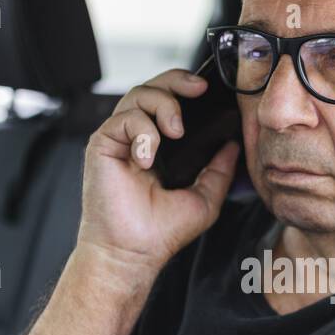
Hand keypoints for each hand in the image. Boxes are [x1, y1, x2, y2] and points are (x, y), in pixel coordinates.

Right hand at [78, 68, 239, 270]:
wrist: (133, 252)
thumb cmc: (160, 232)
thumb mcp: (204, 198)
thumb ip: (219, 170)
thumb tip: (233, 145)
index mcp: (160, 147)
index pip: (169, 102)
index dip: (186, 88)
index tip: (207, 90)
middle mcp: (137, 139)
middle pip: (152, 88)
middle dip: (177, 81)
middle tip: (198, 90)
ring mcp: (118, 140)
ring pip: (137, 95)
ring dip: (163, 106)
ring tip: (176, 132)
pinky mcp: (101, 144)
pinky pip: (124, 118)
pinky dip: (142, 132)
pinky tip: (148, 158)